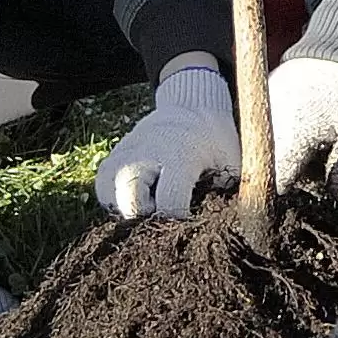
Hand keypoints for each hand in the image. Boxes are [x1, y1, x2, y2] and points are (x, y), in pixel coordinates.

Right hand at [97, 62, 239, 219]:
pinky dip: (119, 203)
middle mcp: (143, 153)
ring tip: (154, 207)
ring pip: (111, 200)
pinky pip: (105, 193)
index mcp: (179, 153)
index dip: (180, 223)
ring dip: (130, 213)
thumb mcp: (232, 162)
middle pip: (130, 204)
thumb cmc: (215, 141)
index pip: (170, 202)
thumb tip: (221, 228)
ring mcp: (122, 156)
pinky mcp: (109, 161)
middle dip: (148, 221)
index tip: (191, 226)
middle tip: (167, 217)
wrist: (191, 109)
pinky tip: (141, 200)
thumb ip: (228, 193)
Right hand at [264, 53, 337, 203]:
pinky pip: (270, 127)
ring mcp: (263, 106)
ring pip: (270, 147)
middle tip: (327, 160)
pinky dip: (287, 133)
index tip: (312, 190)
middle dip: (297, 171)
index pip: (275, 182)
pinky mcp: (265, 95)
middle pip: (271, 166)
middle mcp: (267, 122)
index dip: (292, 193)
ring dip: (291, 152)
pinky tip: (311, 124)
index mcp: (289, 136)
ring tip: (321, 139)